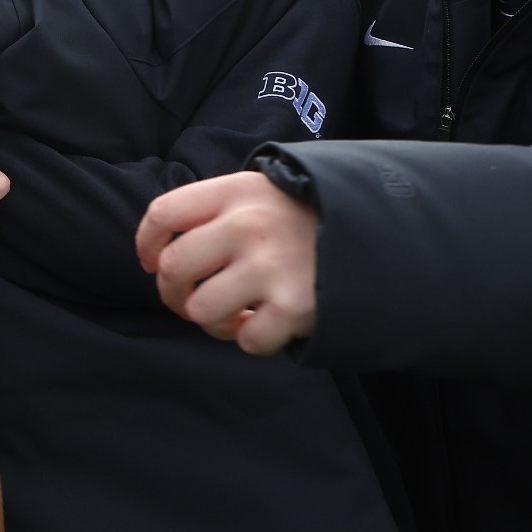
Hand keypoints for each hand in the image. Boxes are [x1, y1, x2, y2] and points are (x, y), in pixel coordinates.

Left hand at [135, 171, 318, 354]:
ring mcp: (271, 266)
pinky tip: (269, 323)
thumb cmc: (310, 215)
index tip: (151, 263)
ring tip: (235, 314)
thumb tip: (160, 248)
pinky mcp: (296, 305)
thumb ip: (217, 209)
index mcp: (235, 191)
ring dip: (212, 322)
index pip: (162, 214)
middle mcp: (247, 225)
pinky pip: (248, 340)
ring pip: (201, 311)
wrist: (385, 230)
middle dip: (173, 294)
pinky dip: (254, 339)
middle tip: (190, 300)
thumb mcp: (264, 190)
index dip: (146, 245)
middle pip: (172, 268)